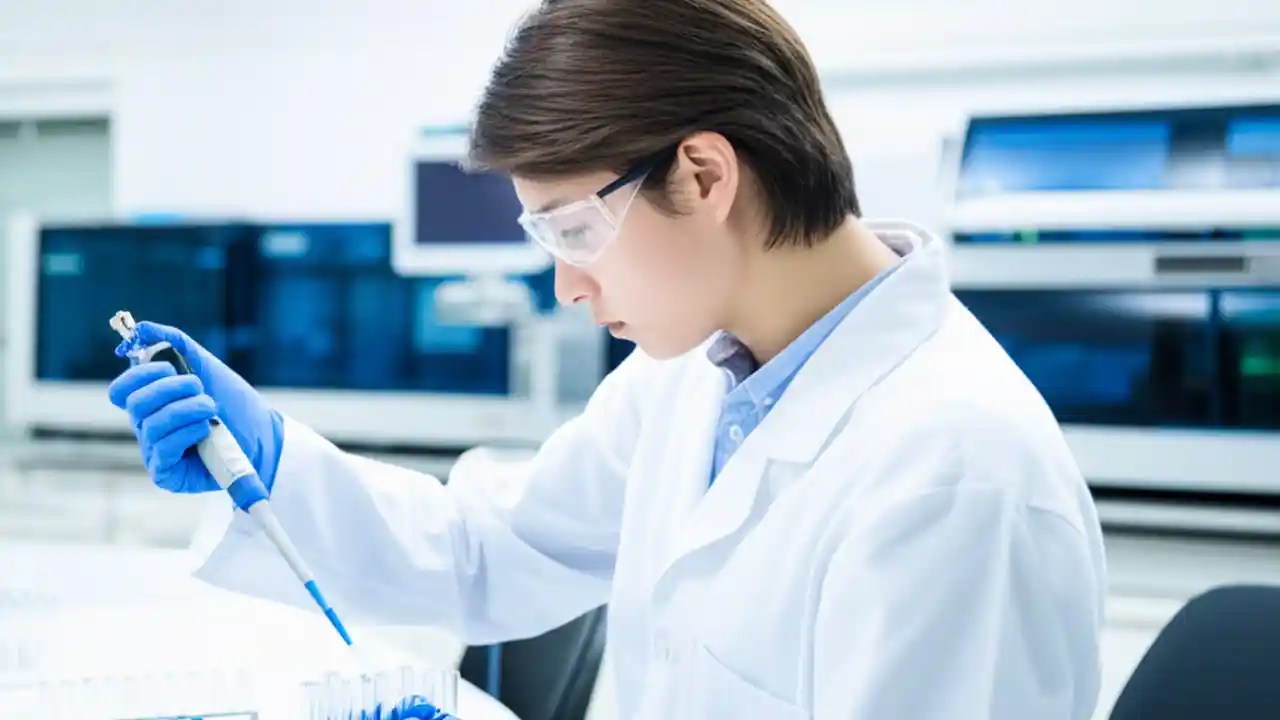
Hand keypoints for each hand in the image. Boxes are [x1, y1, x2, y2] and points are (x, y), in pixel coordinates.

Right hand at [107, 322, 283, 493]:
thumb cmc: (233, 403)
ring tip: (213, 409)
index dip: (139, 375)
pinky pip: (163, 448)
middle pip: (135, 403)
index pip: (121, 389)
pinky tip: (207, 431)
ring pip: (153, 424)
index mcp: (150, 402)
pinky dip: (189, 432)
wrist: (264, 436)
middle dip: (172, 389)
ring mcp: (155, 451)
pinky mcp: (166, 473)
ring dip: (189, 409)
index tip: (169, 367)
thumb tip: (141, 327)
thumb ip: (174, 342)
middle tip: (201, 388)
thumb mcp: (204, 366)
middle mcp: (147, 427)